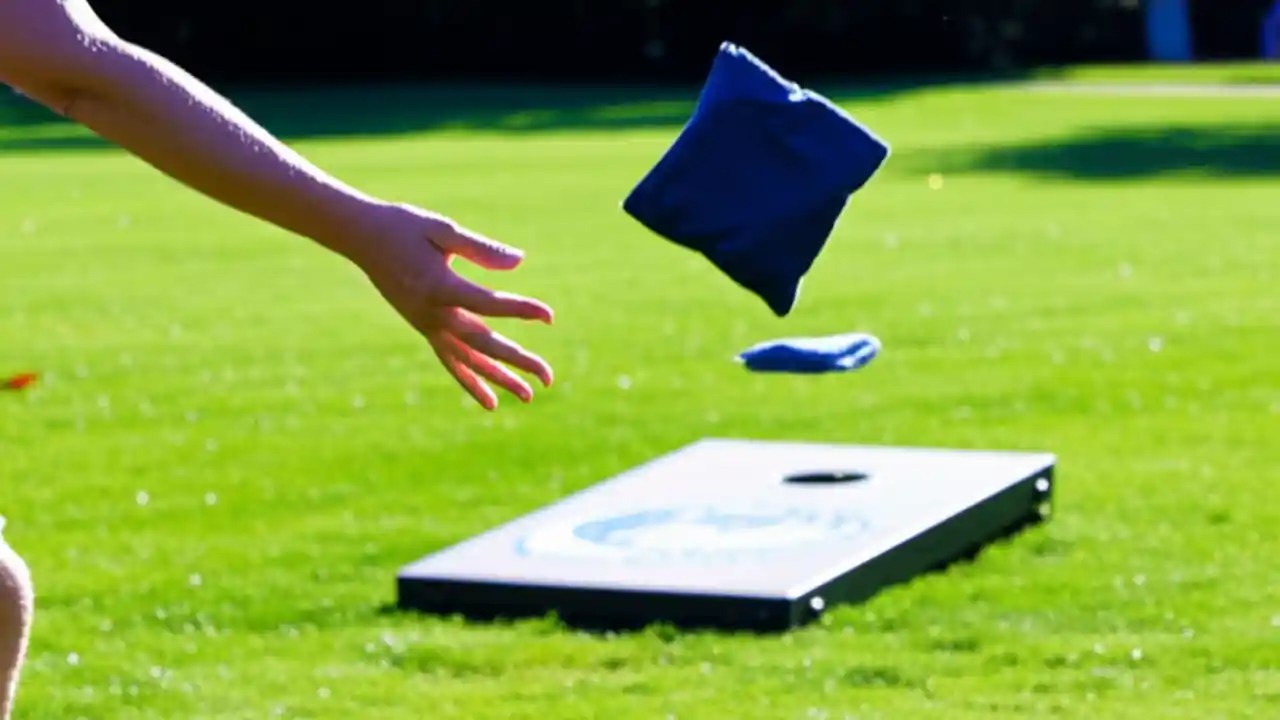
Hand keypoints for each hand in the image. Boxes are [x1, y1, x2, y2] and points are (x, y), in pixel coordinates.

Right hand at [346, 202, 553, 409]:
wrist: (362, 238)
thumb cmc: (405, 227)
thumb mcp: (442, 230)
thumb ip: (481, 249)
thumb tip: (520, 261)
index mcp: (440, 287)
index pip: (489, 304)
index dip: (521, 310)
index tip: (549, 316)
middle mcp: (433, 315)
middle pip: (483, 344)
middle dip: (518, 361)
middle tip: (549, 378)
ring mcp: (427, 326)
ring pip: (468, 361)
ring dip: (499, 379)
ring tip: (529, 397)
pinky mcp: (424, 329)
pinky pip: (450, 362)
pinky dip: (471, 382)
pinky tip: (491, 402)